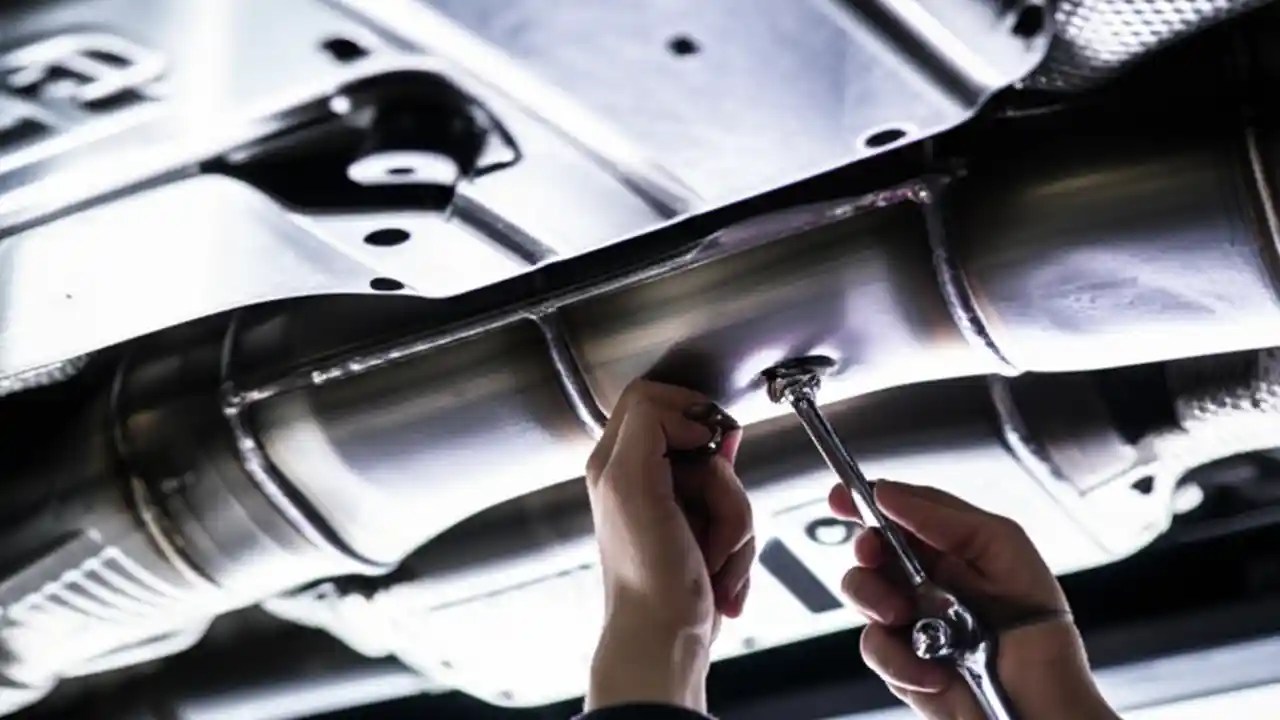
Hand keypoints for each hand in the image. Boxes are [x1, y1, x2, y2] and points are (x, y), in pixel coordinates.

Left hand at [584, 380, 753, 711]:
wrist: (665, 640)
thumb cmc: (645, 575)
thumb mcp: (631, 484)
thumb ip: (649, 428)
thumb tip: (694, 421)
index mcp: (617, 460)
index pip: (652, 397)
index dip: (688, 410)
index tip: (706, 445)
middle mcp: (645, 477)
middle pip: (708, 447)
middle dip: (723, 491)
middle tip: (705, 523)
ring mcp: (678, 507)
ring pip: (732, 486)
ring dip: (734, 530)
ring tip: (712, 561)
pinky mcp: (704, 534)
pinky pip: (741, 523)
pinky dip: (739, 555)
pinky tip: (720, 579)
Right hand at [831, 480, 1118, 719]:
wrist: (1041, 708)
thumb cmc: (1042, 634)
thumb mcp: (1005, 551)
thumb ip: (946, 518)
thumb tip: (889, 495)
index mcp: (954, 549)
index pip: (902, 512)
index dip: (865, 498)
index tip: (840, 495)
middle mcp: (927, 581)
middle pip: (871, 550)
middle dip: (866, 552)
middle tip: (873, 556)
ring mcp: (912, 621)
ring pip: (861, 595)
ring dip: (875, 602)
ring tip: (905, 618)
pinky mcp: (902, 662)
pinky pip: (873, 648)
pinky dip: (899, 660)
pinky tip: (932, 670)